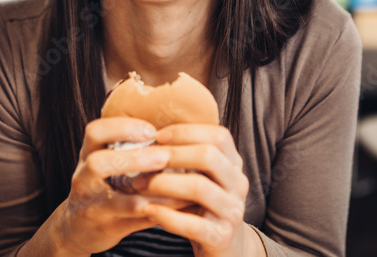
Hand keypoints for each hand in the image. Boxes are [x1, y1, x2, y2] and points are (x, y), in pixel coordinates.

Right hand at [52, 117, 193, 254]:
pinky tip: (177, 205)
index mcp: (88, 155)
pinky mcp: (105, 227)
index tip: (151, 130)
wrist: (78, 229)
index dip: (122, 127)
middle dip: (133, 158)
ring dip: (145, 190)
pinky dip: (155, 211)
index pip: (95, 132)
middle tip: (164, 156)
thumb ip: (130, 148)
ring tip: (172, 183)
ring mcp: (91, 205)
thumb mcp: (106, 164)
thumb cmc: (103, 187)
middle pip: (98, 163)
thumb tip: (178, 132)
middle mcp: (84, 179)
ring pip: (113, 197)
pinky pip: (131, 220)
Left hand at [131, 124, 255, 256]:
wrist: (225, 247)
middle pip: (209, 156)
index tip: (157, 136)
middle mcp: (238, 184)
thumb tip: (148, 133)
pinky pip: (193, 224)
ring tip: (137, 184)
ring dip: (163, 183)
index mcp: (234, 165)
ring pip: (199, 187)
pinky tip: (148, 210)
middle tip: (143, 159)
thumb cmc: (203, 206)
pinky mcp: (221, 237)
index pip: (218, 136)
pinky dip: (167, 215)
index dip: (186, 132)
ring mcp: (232, 211)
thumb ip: (187, 158)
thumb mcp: (203, 178)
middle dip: (172, 154)